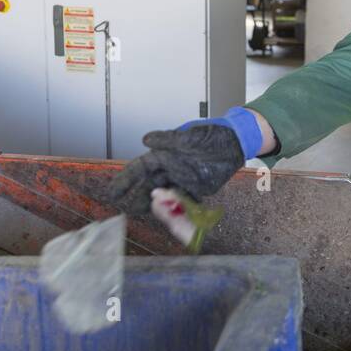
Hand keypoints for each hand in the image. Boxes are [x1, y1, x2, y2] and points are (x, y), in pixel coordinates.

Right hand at [108, 108, 261, 214]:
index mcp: (164, 155)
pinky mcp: (198, 189)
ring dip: (156, 205)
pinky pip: (185, 202)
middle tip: (127, 208)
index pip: (140, 168)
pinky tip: (171, 216)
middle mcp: (171, 169)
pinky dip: (178, 209)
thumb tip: (145, 139)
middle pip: (150, 185)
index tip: (114, 191)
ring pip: (165, 196)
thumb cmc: (211, 134)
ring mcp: (184, 180)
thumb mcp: (188, 135)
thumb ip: (167, 139)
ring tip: (145, 213)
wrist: (235, 142)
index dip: (126, 179)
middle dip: (138, 197)